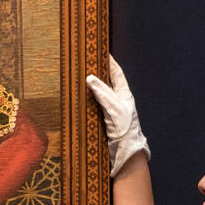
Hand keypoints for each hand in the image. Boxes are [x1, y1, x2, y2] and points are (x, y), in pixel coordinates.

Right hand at [86, 54, 150, 177]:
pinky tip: (79, 99)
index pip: (117, 73)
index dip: (110, 62)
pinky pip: (93, 107)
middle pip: (107, 83)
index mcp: (124, 95)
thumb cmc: (124, 129)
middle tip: (87, 63)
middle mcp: (117, 101)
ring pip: (99, 95)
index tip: (102, 51)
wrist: (124, 153)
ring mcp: (109, 111)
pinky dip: (86, 101)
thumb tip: (90, 78)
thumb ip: (103, 93)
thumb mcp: (114, 108)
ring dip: (90, 88)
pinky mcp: (102, 121)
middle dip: (98, 73)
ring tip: (80, 78)